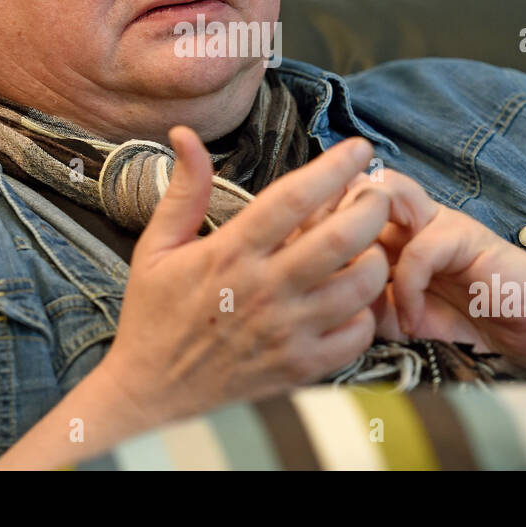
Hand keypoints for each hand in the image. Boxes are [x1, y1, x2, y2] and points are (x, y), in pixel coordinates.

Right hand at [100, 128, 391, 425]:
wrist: (148, 393)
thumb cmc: (153, 314)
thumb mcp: (156, 246)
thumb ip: (184, 189)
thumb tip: (186, 133)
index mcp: (230, 253)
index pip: (294, 198)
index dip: (334, 167)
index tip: (358, 148)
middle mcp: (264, 290)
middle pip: (341, 239)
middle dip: (371, 208)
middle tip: (377, 194)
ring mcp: (287, 333)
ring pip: (360, 286)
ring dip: (375, 258)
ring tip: (369, 244)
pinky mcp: (300, 368)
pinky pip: (358, 335)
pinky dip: (367, 313)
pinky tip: (353, 298)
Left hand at [336, 169, 525, 378]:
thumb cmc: (463, 318)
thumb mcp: (401, 316)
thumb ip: (367, 305)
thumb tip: (326, 306)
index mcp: (391, 228)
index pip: (342, 201)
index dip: (315, 220)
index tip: (292, 256)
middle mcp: (411, 216)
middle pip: (357, 184)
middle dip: (331, 217)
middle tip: (316, 264)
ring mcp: (438, 220)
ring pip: (388, 194)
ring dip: (367, 233)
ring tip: (360, 281)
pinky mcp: (466, 237)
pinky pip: (420, 250)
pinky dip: (407, 288)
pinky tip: (410, 320)